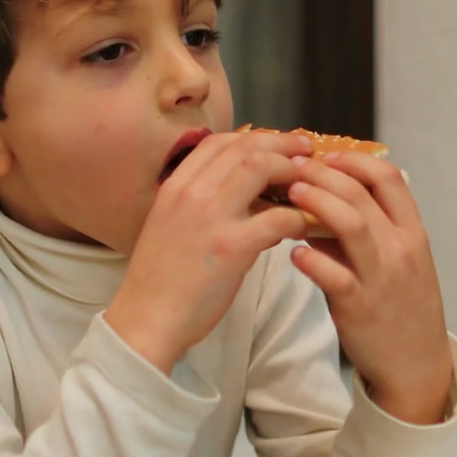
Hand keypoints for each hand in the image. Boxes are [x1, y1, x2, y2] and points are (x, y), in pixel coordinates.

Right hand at [107, 130, 312, 372]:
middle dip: (281, 144)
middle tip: (306, 152)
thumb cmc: (160, 281)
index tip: (276, 144)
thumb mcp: (169, 226)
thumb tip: (245, 197)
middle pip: (245, 147)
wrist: (147, 320)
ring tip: (310, 184)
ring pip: (261, 167)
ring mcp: (211, 217)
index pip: (218, 142)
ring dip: (292, 171)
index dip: (253, 137)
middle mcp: (191, 192)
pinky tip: (302, 227)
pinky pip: (277, 217)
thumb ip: (199, 205)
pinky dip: (297, 217)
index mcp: (174, 186)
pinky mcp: (232, 246)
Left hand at [286, 153, 452, 424]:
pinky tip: (293, 251)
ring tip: (290, 192)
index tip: (326, 157)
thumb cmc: (402, 307)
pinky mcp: (360, 308)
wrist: (416, 365)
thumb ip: (367, 231)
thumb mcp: (399, 262)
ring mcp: (382, 278)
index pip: (389, 178)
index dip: (355, 161)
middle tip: (293, 167)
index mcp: (413, 233)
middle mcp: (401, 250)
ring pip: (351, 225)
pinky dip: (311, 259)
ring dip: (317, 203)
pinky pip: (334, 276)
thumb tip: (322, 202)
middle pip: (362, 194)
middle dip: (323, 173)